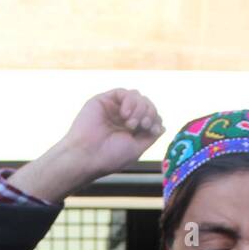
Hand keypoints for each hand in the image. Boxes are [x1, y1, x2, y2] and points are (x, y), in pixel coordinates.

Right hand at [6, 89, 163, 202]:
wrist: (86, 155)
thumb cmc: (109, 157)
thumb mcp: (137, 148)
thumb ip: (150, 136)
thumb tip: (162, 126)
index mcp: (131, 130)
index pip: (151, 116)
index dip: (156, 119)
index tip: (152, 129)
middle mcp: (123, 118)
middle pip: (147, 104)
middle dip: (149, 113)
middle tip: (142, 125)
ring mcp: (114, 109)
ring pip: (137, 96)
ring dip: (140, 108)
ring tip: (130, 123)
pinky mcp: (104, 100)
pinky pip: (124, 92)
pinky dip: (129, 101)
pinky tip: (124, 114)